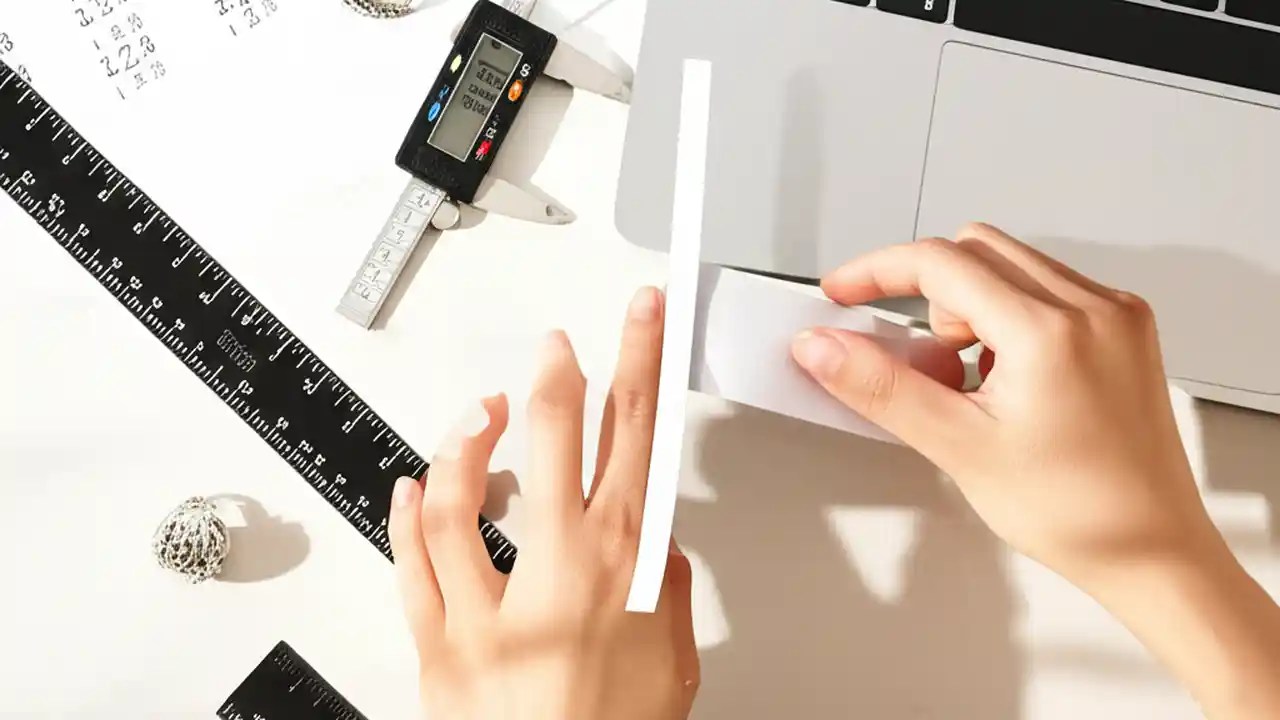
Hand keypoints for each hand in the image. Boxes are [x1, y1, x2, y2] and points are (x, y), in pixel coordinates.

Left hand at [388, 287, 698, 719]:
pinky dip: (409, 514)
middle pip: (557, 438)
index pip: (637, 436)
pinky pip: (413, 564)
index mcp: (623, 568)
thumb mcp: (674, 661)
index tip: (639, 319)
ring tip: (481, 412)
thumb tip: (657, 545)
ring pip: (465, 493)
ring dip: (470, 440)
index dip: (639, 363)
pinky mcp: (441, 644)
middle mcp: (556, 574)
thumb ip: (667, 590)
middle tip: (557, 342)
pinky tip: (413, 484)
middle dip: (559, 375)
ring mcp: (489, 606)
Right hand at [791, 223, 1279, 718]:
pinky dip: (1008, 319)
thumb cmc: (1077, 513)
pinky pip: (1047, 290)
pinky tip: (1003, 380)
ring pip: (1010, 267)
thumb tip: (824, 348)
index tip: (842, 293)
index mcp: (1051, 331)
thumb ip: (882, 388)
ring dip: (968, 309)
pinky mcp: (1125, 328)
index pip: (940, 262)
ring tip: (968, 384)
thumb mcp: (958, 448)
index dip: (876, 272)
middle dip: (927, 295)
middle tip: (913, 357)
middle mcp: (1093, 308)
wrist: (1152, 549)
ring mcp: (1115, 315)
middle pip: (975, 251)